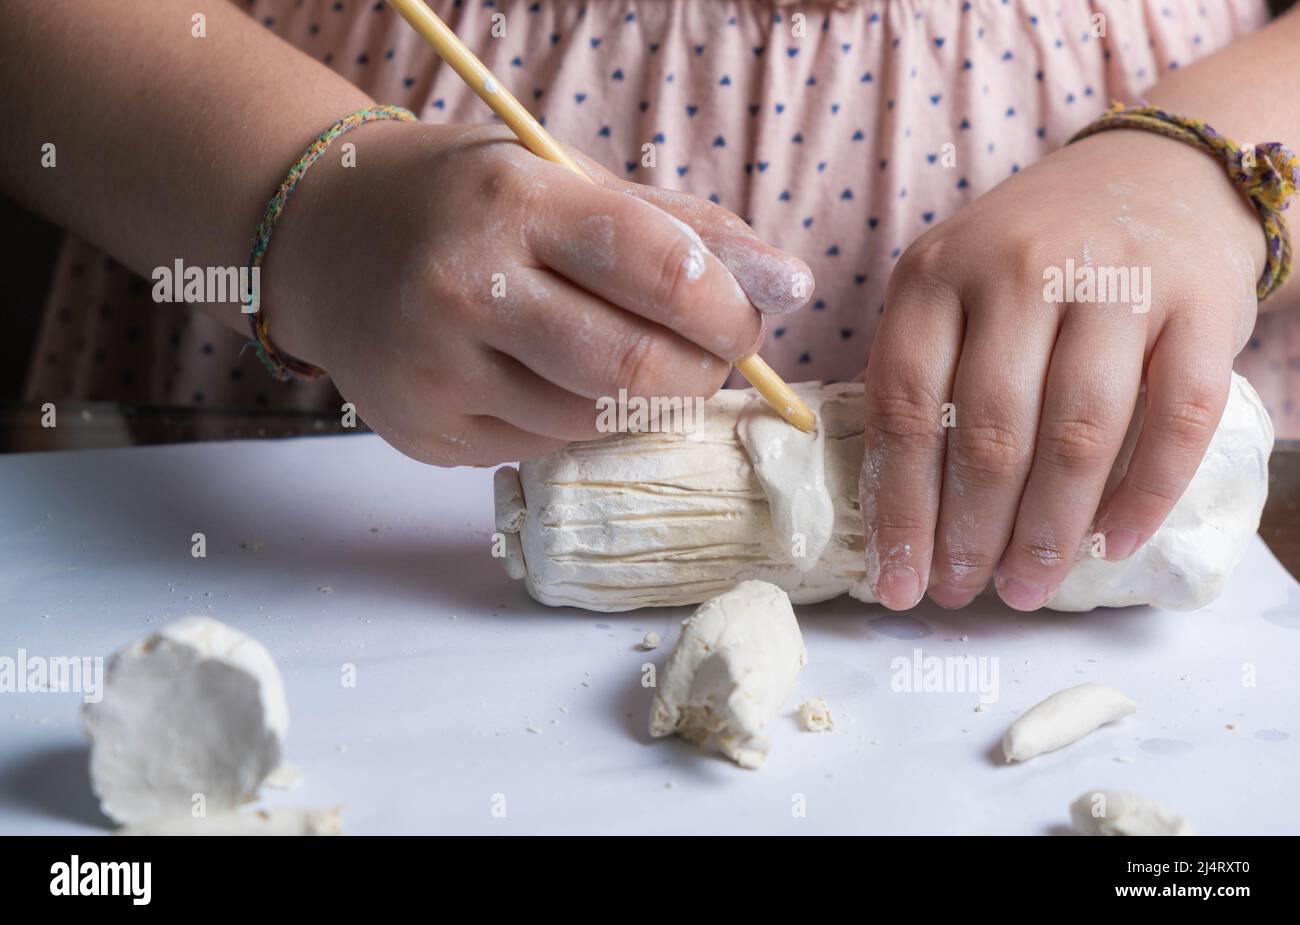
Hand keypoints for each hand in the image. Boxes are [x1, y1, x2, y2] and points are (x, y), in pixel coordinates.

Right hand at [264, 122, 812, 465]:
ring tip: (633, 357)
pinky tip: (559, 378)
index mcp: (515, 201)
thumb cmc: (468, 202)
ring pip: (598, 421)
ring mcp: (438, 372)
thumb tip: (790, 288)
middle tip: (710, 354)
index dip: (730, 307)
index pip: (662, 269)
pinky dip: (582, 421)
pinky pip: (548, 447)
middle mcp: (465, 288)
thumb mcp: (566, 179)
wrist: (328, 242)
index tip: (747, 315)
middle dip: (703, 372)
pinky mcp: (426, 434)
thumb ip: (682, 230)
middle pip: (637, 367)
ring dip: (647, 400)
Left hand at [860, 129, 1264, 610]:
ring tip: (1027, 586)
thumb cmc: (1032, 257)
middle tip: (964, 591)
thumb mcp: (951, 286)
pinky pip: (1175, 421)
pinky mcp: (1200, 305)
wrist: (1158, 175)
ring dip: (1049, 531)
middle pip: (989, 432)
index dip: (901, 509)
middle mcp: (1022, 268)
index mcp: (938, 271)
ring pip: (1078, 435)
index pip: (905, 408)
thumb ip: (922, 374)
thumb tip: (900, 516)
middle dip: (972, 533)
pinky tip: (1113, 544)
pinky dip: (1145, 495)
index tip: (900, 581)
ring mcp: (1117, 283)